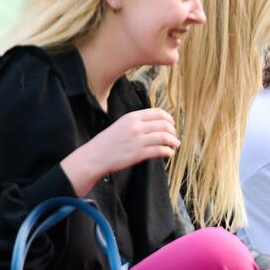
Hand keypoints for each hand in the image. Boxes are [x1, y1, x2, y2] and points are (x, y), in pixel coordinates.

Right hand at [62, 108, 178, 191]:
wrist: (95, 156)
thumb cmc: (108, 142)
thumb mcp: (122, 124)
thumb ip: (138, 122)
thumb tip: (157, 123)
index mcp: (132, 117)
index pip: (158, 113)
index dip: (169, 118)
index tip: (172, 124)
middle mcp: (136, 127)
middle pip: (164, 124)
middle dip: (173, 130)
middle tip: (174, 136)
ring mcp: (138, 140)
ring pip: (164, 137)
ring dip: (173, 141)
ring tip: (175, 145)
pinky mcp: (138, 154)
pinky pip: (160, 150)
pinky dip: (168, 152)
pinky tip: (169, 153)